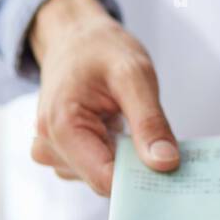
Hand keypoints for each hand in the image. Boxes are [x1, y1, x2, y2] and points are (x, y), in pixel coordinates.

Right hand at [28, 0, 179, 195]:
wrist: (74, 37)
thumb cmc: (100, 48)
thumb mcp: (135, 76)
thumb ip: (150, 122)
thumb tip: (166, 164)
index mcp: (60, 127)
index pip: (105, 180)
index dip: (141, 180)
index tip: (170, 168)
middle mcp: (49, 147)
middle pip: (104, 182)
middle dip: (136, 168)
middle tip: (157, 138)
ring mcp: (54, 153)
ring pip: (103, 179)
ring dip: (127, 160)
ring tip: (130, 125)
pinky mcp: (64, 155)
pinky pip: (98, 170)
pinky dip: (117, 157)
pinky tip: (120, 132)